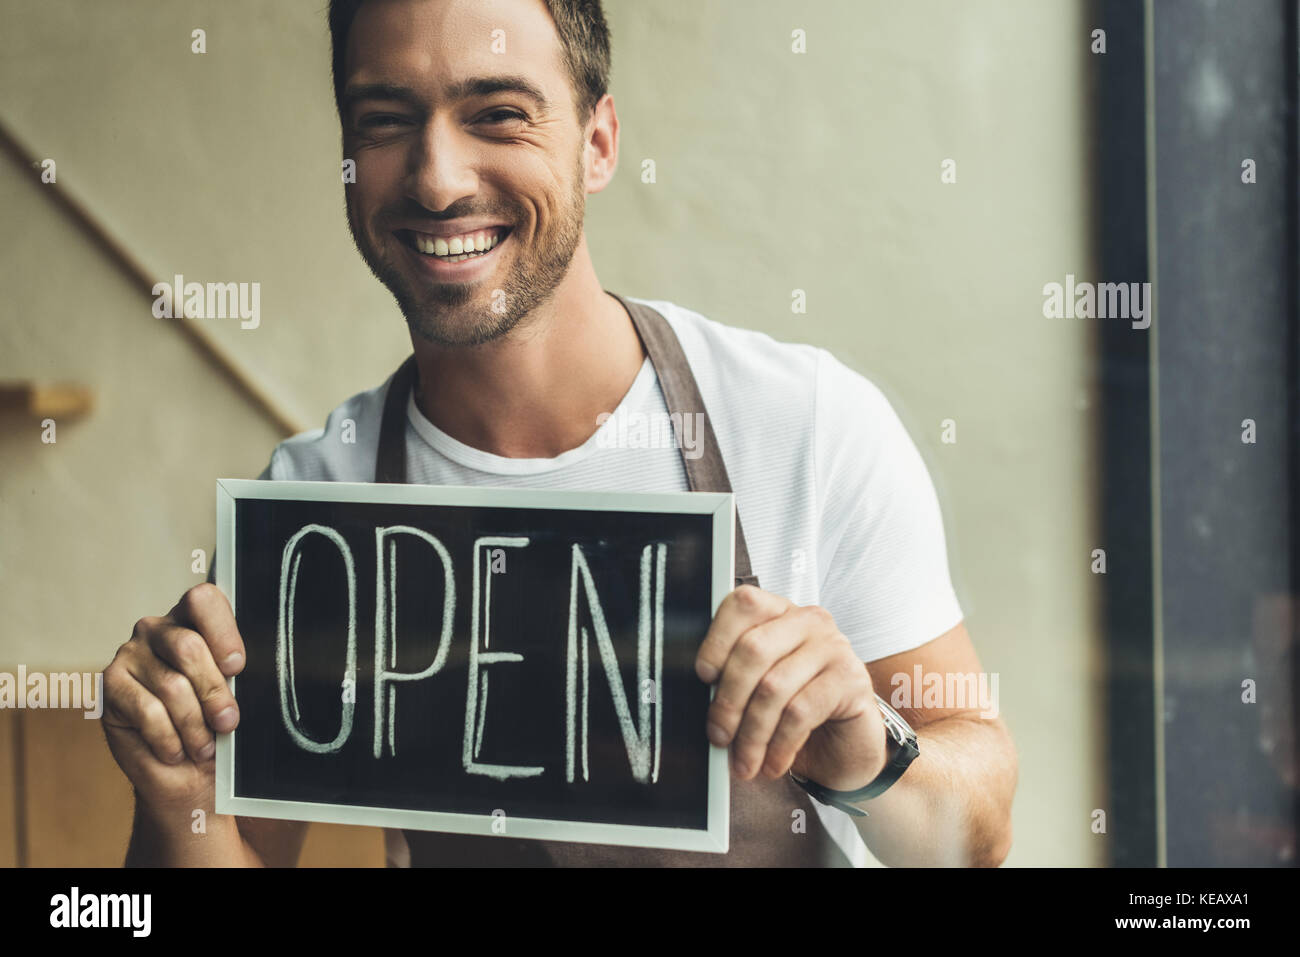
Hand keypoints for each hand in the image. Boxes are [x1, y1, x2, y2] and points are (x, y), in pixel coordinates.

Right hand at [102, 583, 244, 810]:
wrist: (183, 772)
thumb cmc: (212, 726)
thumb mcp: (231, 696)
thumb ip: (233, 676)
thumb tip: (239, 671)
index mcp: (192, 620)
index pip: (203, 601)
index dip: (222, 633)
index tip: (236, 668)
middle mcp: (157, 630)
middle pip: (189, 647)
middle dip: (214, 692)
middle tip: (227, 722)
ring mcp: (130, 654)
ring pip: (172, 685)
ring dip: (194, 724)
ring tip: (203, 746)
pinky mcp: (110, 685)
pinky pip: (147, 711)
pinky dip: (168, 738)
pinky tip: (175, 750)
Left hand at [694, 584, 887, 790]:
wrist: (844, 748)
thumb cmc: (794, 713)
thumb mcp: (758, 690)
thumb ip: (733, 679)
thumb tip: (701, 696)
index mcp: (780, 612)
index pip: (743, 604)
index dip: (717, 640)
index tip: (703, 676)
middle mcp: (809, 621)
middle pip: (754, 648)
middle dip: (729, 700)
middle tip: (718, 736)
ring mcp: (834, 647)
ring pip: (774, 686)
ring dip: (752, 734)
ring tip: (745, 762)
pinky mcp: (852, 679)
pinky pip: (801, 712)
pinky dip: (780, 745)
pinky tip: (773, 763)